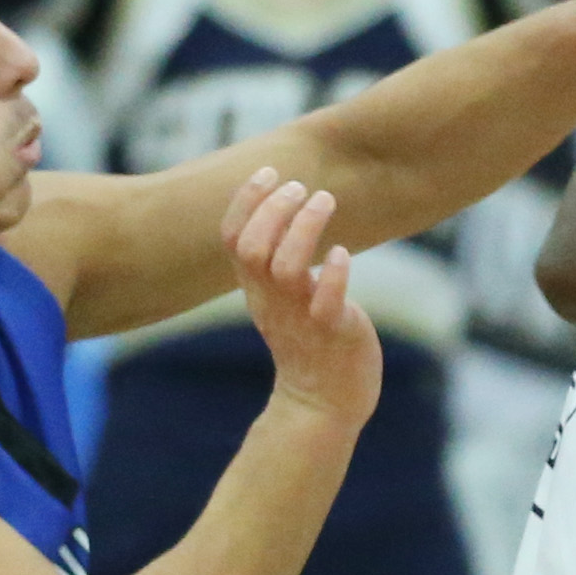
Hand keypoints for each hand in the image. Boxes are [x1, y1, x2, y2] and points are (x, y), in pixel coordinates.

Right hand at [224, 170, 382, 428]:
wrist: (323, 402)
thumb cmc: (306, 340)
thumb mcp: (279, 298)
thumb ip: (274, 260)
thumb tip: (279, 208)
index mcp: (256, 289)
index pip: (232, 239)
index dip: (245, 201)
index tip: (268, 172)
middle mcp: (272, 301)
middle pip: (253, 248)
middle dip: (273, 209)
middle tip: (300, 187)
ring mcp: (301, 317)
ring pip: (288, 268)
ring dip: (305, 228)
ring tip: (325, 201)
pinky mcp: (333, 333)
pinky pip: (328, 302)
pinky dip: (335, 273)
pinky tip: (343, 254)